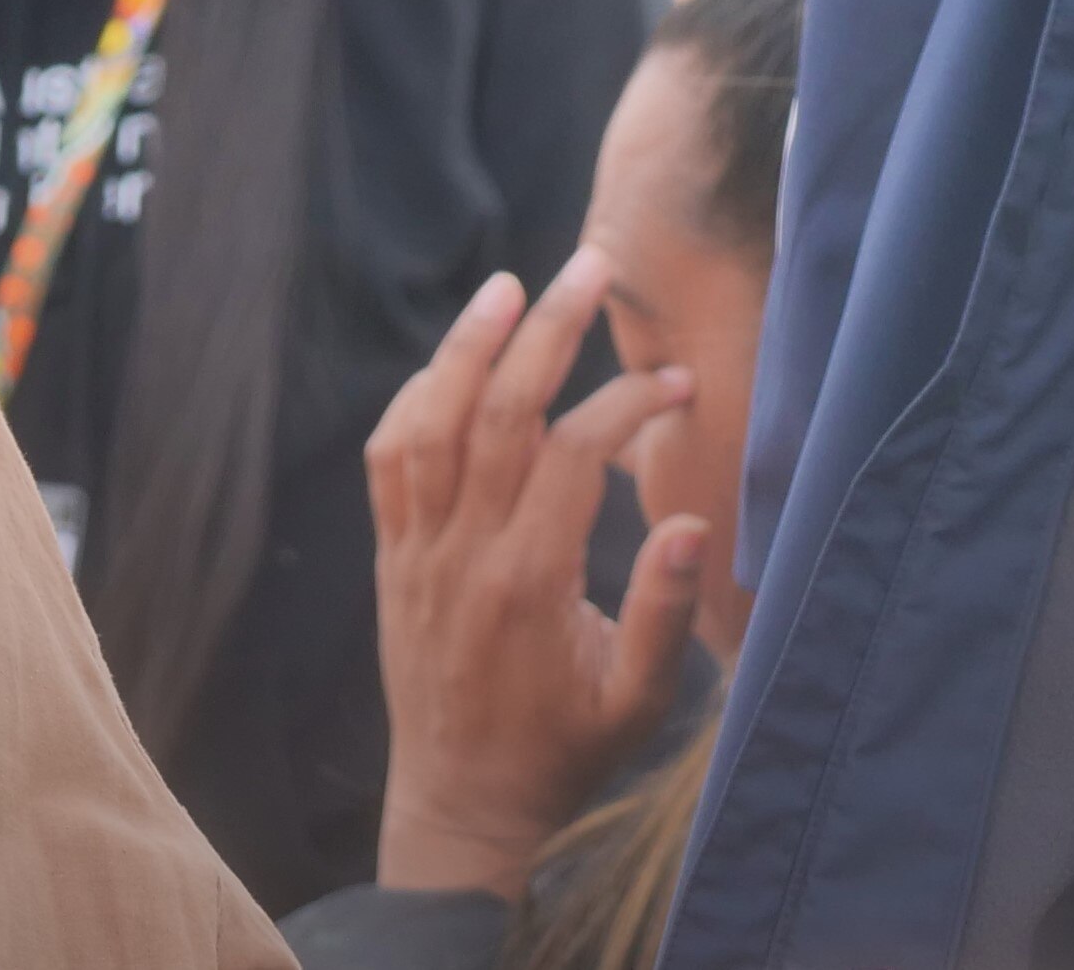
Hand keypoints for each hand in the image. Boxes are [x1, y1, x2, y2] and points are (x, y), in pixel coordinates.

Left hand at [363, 252, 708, 899]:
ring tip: (510, 283)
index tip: (676, 382)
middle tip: (591, 265)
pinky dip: (414, 400)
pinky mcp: (391, 558)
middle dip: (548, 329)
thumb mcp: (635, 702)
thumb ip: (661, 614)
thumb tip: (684, 521)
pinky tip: (450, 363)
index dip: (628, 401)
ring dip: (469, 345)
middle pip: (501, 411)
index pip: (575, 452)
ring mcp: (417, 552)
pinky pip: (388, 460)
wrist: (462, 807)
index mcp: (530, 582)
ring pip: (432, 421)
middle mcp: (464, 555)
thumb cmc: (563, 753)